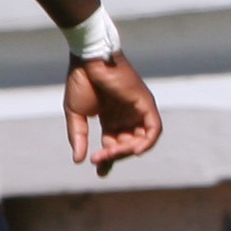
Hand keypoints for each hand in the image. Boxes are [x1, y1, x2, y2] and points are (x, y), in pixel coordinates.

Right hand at [63, 53, 162, 176]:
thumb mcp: (76, 114)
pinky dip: (147, 141)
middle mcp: (127, 116)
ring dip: (127, 150)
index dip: (108, 160)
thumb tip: (79, 160)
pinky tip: (133, 150)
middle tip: (99, 158)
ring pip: (141, 139)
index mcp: (112, 118)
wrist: (87, 58)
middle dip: (114, 155)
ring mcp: (138, 110)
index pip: (114, 144)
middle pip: (128, 144)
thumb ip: (79, 136)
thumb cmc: (81, 80)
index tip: (99, 172)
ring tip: (110, 153)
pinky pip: (154, 128)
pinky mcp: (146, 103)